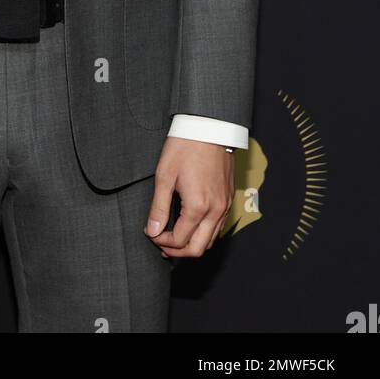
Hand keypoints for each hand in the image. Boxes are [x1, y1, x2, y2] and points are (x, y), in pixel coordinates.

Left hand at [144, 135, 233, 258]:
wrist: (209, 127)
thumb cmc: (185, 146)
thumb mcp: (165, 175)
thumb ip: (158, 207)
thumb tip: (152, 231)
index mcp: (198, 207)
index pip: (180, 240)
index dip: (162, 241)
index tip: (150, 233)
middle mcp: (216, 210)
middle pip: (198, 249)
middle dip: (177, 252)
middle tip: (161, 245)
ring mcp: (225, 205)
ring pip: (211, 240)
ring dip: (192, 244)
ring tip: (173, 239)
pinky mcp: (229, 198)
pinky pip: (218, 227)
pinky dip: (204, 233)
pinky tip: (191, 225)